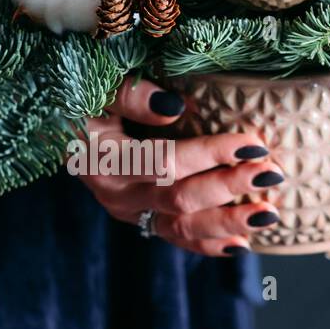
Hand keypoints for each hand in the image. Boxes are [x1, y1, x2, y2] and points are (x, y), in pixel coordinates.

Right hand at [77, 76, 280, 255]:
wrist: (58, 121)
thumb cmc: (81, 94)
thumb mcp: (99, 84)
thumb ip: (132, 94)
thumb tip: (175, 106)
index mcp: (104, 160)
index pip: (166, 162)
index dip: (211, 154)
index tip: (252, 143)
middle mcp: (115, 193)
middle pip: (180, 199)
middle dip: (230, 188)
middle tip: (271, 173)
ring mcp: (127, 211)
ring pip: (181, 228)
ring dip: (228, 223)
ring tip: (268, 214)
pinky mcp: (138, 218)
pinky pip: (175, 238)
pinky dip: (209, 244)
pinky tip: (242, 244)